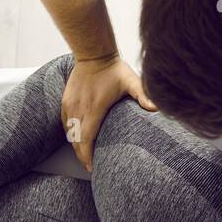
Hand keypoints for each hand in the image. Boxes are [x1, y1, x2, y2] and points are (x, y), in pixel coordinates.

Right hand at [62, 56, 156, 170]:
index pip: (87, 138)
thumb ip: (143, 95)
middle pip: (76, 140)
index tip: (92, 167)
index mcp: (94, 108)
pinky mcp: (65, 101)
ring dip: (76, 145)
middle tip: (90, 166)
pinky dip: (70, 133)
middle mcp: (79, 108)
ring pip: (69, 132)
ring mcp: (70, 104)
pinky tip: (77, 139)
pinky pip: (65, 122)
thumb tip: (155, 108)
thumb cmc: (114, 69)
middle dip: (82, 155)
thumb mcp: (131, 81)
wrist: (93, 54)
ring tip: (84, 156)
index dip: (88, 155)